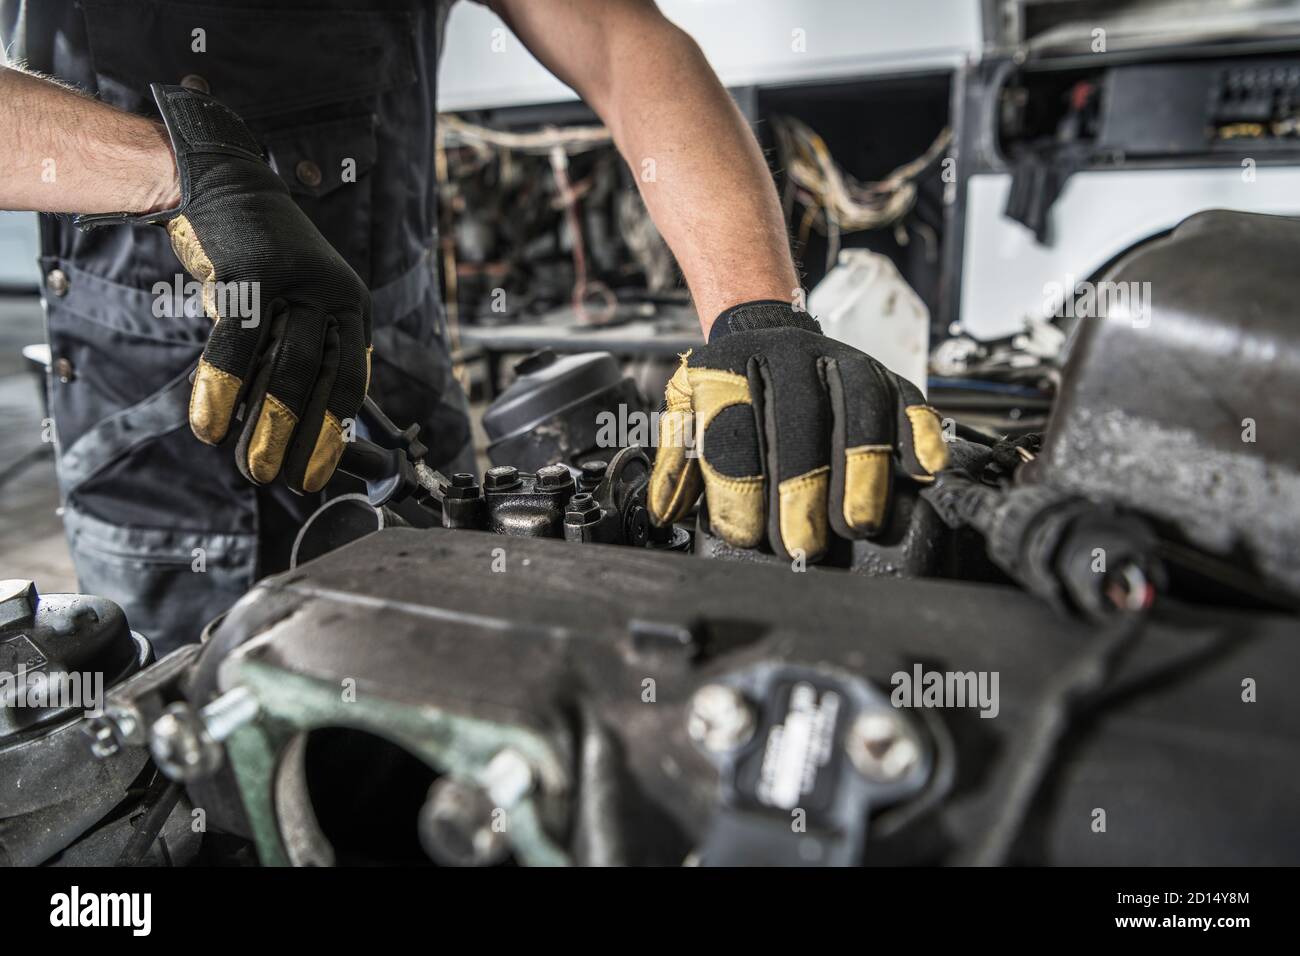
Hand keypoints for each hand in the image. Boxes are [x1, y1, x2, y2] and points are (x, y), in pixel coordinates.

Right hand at [82, 84, 370, 493]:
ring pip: (286, 368)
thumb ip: (298, 356)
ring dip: (268, 426)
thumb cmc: (258, 260)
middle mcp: (334, 297)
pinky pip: (238, 344)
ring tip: (253, 470)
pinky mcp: (253, 274)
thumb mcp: (295, 304)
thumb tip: (286, 431)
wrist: (224, 183)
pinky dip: (223, 389)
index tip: (318, 473)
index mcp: (351, 309)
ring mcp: (297, 283)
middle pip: (323, 382)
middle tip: (288, 483)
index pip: (352, 382)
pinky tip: (208, 425)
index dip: (336, 432)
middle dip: (305, 439)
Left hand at [647, 300, 947, 559]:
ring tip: (858, 522)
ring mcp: (843, 361)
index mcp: (730, 366)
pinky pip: (908, 401)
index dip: (739, 483)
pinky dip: (919, 435)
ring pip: (858, 408)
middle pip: (797, 418)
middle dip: (800, 486)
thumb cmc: (728, 389)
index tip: (745, 532)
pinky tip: (923, 471)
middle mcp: (788, 356)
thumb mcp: (687, 414)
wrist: (765, 331)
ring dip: (861, 469)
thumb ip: (676, 463)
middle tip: (802, 543)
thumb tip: (665, 512)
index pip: (732, 424)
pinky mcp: (886, 374)